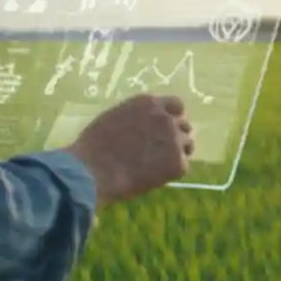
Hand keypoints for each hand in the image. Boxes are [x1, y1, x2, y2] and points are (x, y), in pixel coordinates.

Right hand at [65, 94, 194, 205]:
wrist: (93, 171)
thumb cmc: (94, 145)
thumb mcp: (115, 117)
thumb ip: (137, 116)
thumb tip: (146, 122)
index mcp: (150, 104)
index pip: (177, 105)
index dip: (173, 117)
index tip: (167, 127)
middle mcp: (166, 118)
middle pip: (184, 126)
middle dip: (177, 136)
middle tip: (164, 150)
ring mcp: (174, 141)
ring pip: (187, 146)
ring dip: (178, 153)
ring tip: (159, 165)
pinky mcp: (177, 163)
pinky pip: (182, 166)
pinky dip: (170, 172)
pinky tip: (153, 177)